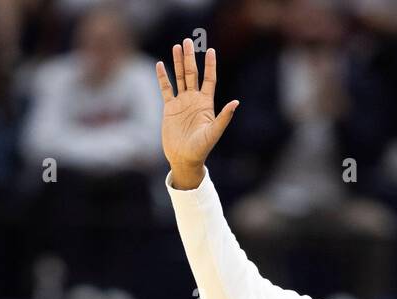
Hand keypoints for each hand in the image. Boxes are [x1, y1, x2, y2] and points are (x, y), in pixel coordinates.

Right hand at [156, 39, 238, 185]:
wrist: (184, 158)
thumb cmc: (201, 148)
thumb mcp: (214, 133)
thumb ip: (224, 117)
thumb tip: (236, 102)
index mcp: (206, 104)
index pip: (209, 79)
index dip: (210, 65)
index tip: (210, 50)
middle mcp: (194, 100)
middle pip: (192, 74)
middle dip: (190, 58)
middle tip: (188, 41)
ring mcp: (182, 103)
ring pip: (180, 77)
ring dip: (178, 62)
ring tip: (177, 46)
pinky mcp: (169, 108)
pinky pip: (166, 89)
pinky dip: (162, 77)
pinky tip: (160, 65)